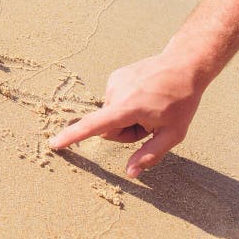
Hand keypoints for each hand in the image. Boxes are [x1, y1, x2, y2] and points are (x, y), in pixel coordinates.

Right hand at [48, 52, 206, 177]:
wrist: (183, 64)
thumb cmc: (182, 101)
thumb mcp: (174, 134)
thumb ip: (150, 155)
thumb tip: (130, 173)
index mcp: (128, 108)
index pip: (94, 126)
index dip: (73, 136)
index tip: (55, 143)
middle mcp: (115, 93)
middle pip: (108, 127)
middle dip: (124, 132)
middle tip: (149, 124)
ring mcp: (114, 82)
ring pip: (111, 114)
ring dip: (126, 117)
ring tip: (149, 107)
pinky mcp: (115, 76)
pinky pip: (114, 101)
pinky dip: (126, 104)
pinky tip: (145, 95)